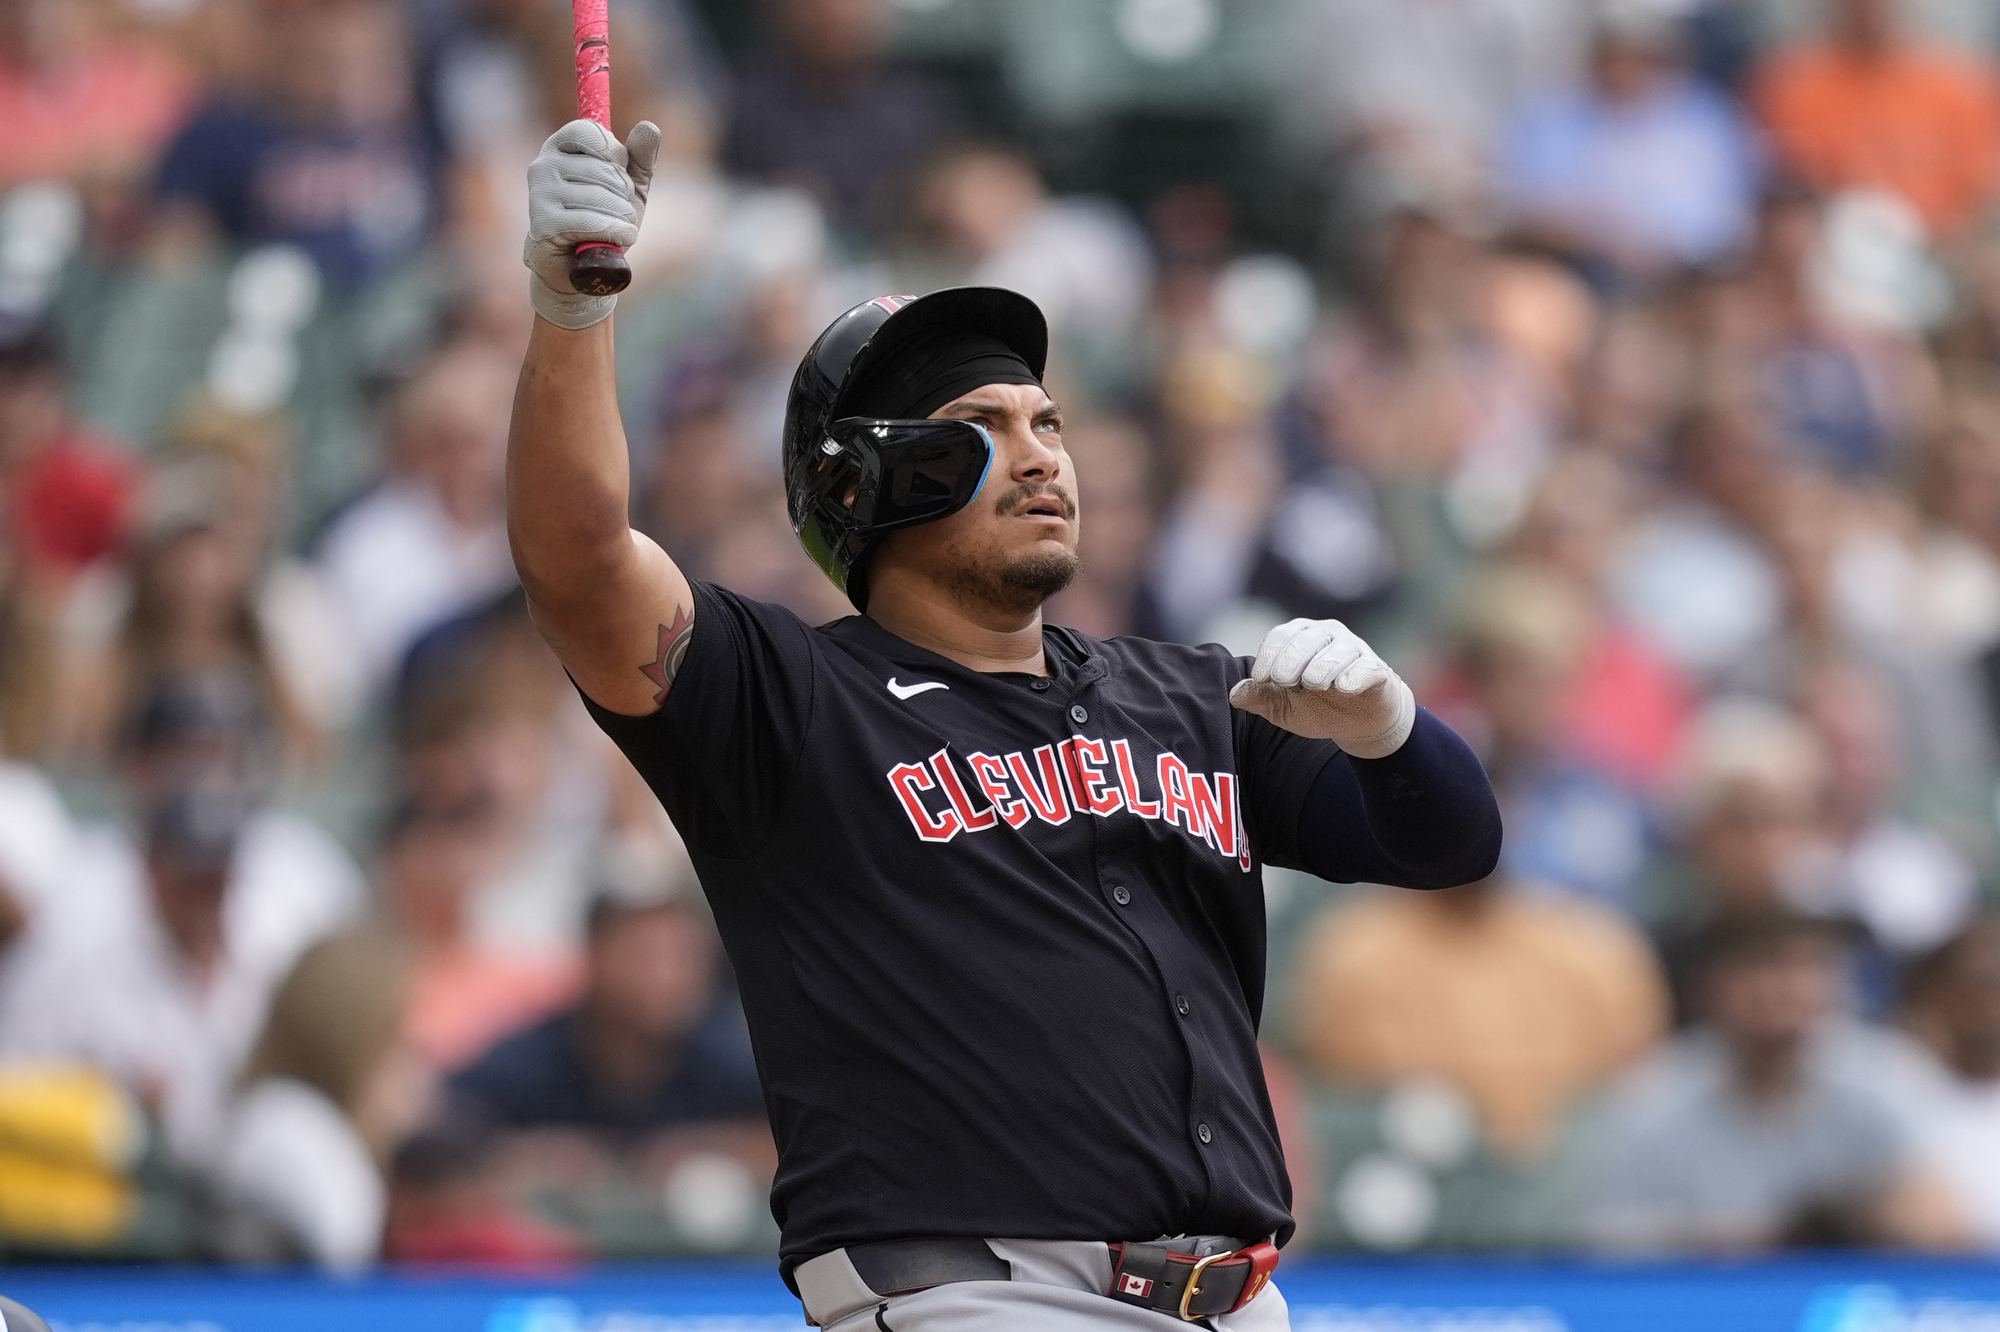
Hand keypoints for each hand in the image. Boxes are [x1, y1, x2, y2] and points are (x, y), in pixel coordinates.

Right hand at [523, 118, 661, 329]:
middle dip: (624, 195)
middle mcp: (543, 165)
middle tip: (617, 211)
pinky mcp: (543, 224)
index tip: (617, 174)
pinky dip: (615, 234)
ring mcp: (540, 195)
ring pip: (602, 197)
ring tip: (616, 228)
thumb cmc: (605, 220)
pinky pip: (593, 222)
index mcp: (560, 147)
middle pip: (605, 169)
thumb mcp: (630, 187)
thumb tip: (649, 126)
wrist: (584, 268)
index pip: (594, 134)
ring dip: (622, 218)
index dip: (616, 158)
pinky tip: (616, 241)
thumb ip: (641, 157)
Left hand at [1229, 618, 1415, 758]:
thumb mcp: (1283, 707)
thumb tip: (1234, 695)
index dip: (1268, 657)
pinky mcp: (1376, 669)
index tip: (1261, 680)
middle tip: (1285, 682)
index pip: (1280, 636)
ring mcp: (1354, 649)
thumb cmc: (1318, 706)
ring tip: (1314, 685)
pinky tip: (1343, 687)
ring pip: (1336, 650)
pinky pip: (1365, 667)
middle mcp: (1327, 635)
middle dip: (1291, 660)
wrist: (1359, 721)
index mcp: (1300, 637)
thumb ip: (1259, 698)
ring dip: (1321, 667)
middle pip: (1305, 639)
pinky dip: (1353, 676)